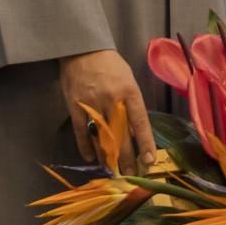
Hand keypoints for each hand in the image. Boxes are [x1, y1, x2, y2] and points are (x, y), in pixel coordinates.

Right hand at [59, 49, 156, 169]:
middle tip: (132, 175)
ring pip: (101, 137)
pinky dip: (86, 147)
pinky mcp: (75, 106)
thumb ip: (131, 105)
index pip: (140, 123)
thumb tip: (133, 133)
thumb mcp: (128, 80)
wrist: (82, 49)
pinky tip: (91, 158)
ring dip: (108, 157)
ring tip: (114, 172)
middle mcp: (112, 100)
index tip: (150, 161)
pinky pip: (81, 132)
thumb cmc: (110, 65)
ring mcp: (92, 104)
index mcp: (129, 92)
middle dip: (128, 159)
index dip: (145, 144)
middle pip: (121, 136)